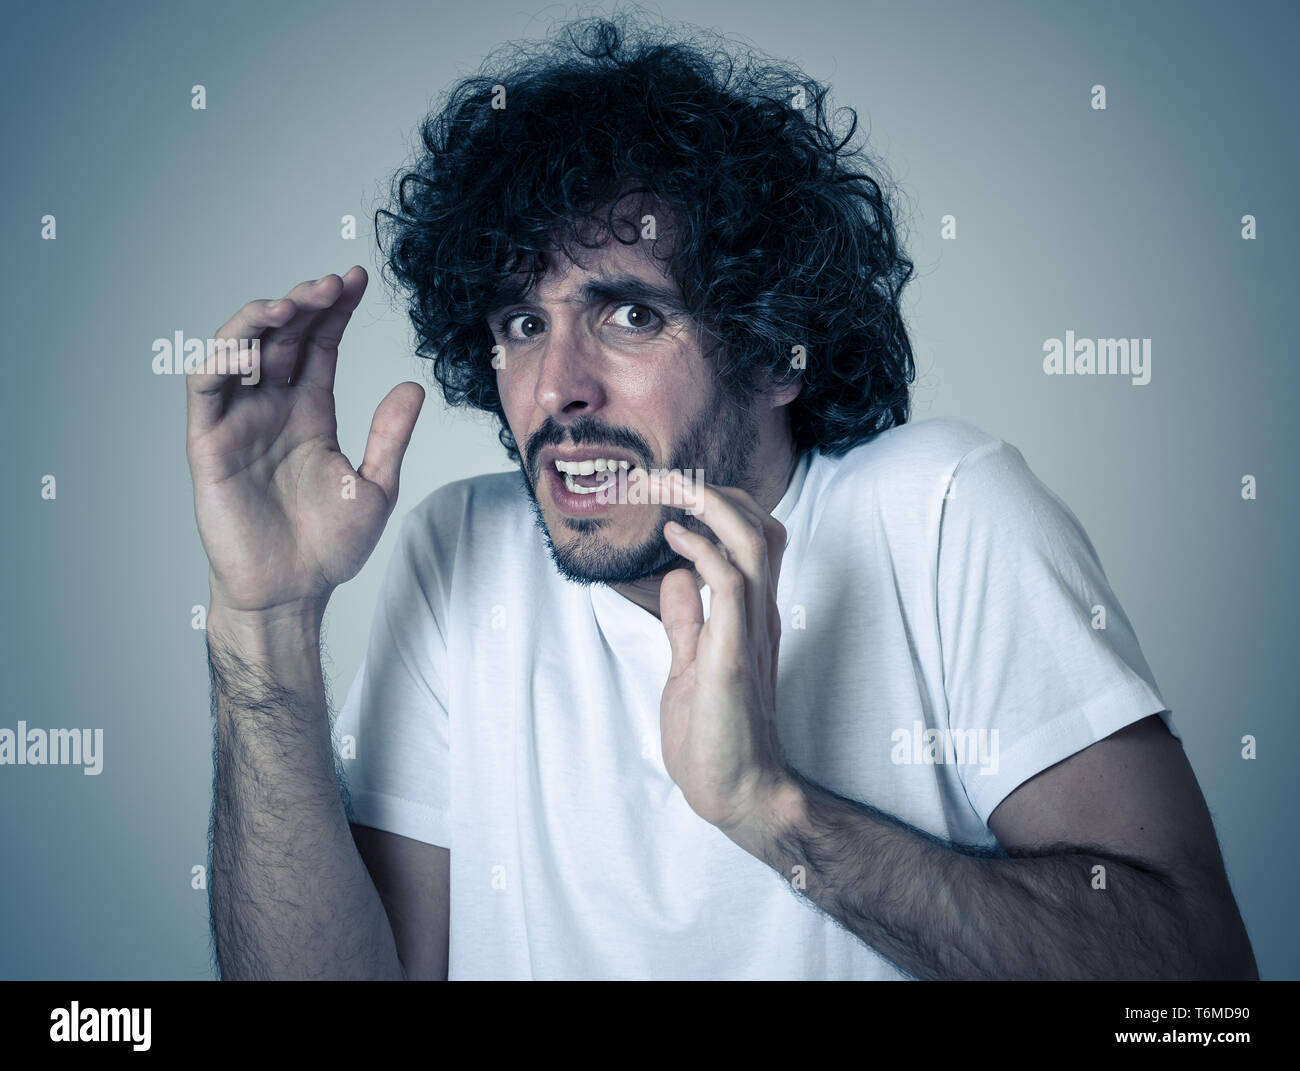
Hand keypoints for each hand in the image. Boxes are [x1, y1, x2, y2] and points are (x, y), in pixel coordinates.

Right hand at [186, 267, 423, 614]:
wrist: (294, 593)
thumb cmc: (330, 548)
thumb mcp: (376, 485)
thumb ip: (391, 435)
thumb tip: (414, 386)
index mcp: (309, 413)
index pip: (318, 346)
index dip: (333, 311)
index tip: (356, 279)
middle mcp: (272, 409)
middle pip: (282, 338)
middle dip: (305, 304)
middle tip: (333, 282)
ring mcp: (239, 423)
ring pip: (240, 351)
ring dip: (262, 320)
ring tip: (295, 303)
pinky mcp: (209, 444)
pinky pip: (206, 389)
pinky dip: (221, 357)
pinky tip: (251, 341)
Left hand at [655, 471, 793, 833]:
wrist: (737, 793)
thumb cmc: (715, 735)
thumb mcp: (690, 664)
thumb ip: (687, 619)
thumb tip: (675, 575)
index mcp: (750, 616)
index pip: (754, 537)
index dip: (717, 505)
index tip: (670, 495)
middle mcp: (759, 615)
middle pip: (760, 526)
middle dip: (713, 491)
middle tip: (663, 478)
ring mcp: (751, 632)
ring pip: (753, 543)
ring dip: (710, 506)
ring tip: (669, 488)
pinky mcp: (735, 655)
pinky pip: (731, 585)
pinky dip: (704, 551)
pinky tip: (674, 539)